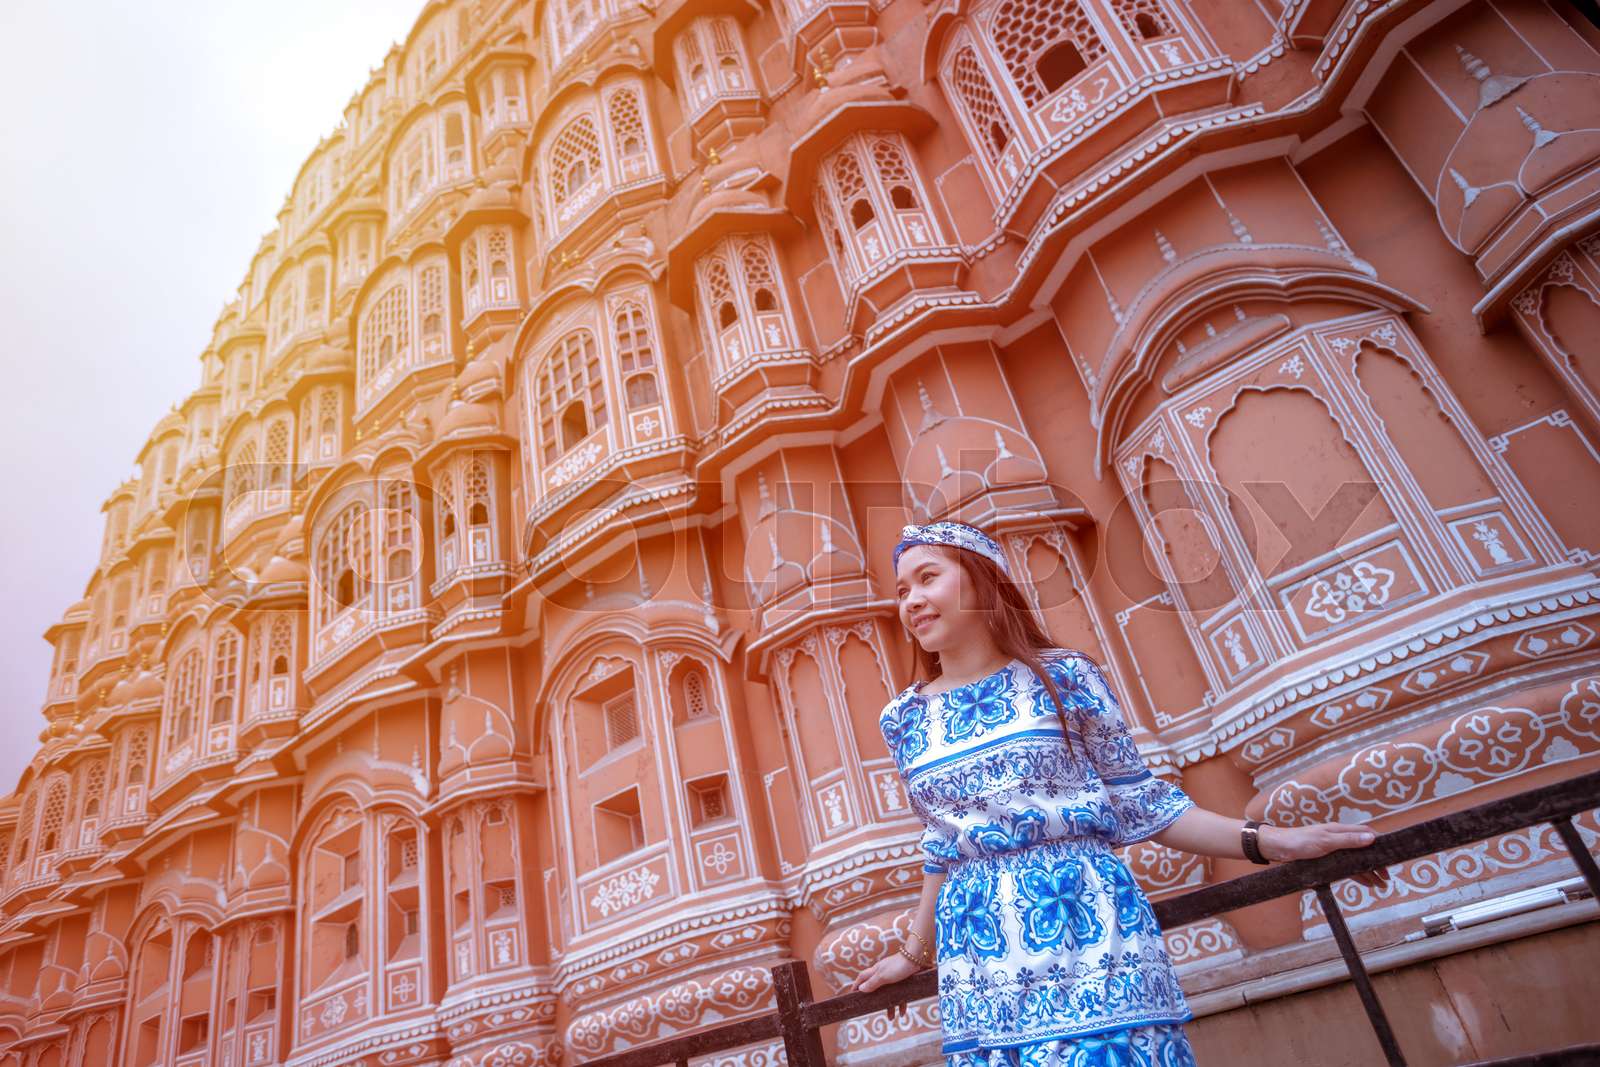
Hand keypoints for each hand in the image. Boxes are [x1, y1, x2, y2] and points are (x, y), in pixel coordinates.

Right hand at [852, 950, 923, 1022]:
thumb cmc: (898, 966)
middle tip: (873, 1010)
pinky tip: (902, 1012)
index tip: (853, 993)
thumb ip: (872, 983)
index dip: (857, 984)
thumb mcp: (883, 976)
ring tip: (891, 1018)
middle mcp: (884, 975)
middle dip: (875, 1000)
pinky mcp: (904, 981)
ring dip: (890, 1005)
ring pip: (889, 994)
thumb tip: (861, 989)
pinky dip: (901, 1003)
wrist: (917, 958)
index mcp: (876, 971)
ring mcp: (894, 978)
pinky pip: (901, 994)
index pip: (862, 978)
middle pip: (876, 989)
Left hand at [1261, 822, 1390, 889]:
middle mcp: (1339, 839)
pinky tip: (1366, 883)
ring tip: (1381, 885)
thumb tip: (1371, 839)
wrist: (1276, 848)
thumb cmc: (1299, 842)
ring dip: (1368, 872)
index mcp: (1340, 831)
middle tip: (1387, 877)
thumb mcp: (1325, 841)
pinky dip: (1357, 875)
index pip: (1367, 834)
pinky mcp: (1326, 860)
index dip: (1380, 844)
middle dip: (1377, 863)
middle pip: (1364, 851)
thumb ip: (1348, 840)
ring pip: (1356, 861)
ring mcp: (1333, 850)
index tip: (1391, 856)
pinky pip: (1346, 868)